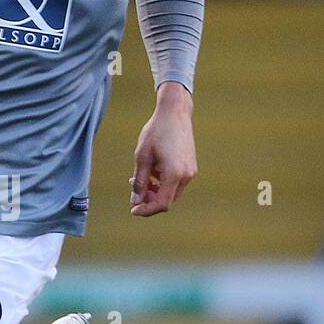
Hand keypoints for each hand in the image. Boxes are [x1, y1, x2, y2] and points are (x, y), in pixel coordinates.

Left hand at [130, 82, 197, 216]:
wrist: (175, 112)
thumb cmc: (156, 131)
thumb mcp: (142, 156)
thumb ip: (139, 181)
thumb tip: (135, 201)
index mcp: (174, 174)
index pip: (162, 204)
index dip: (147, 210)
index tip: (133, 210)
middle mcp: (186, 175)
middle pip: (167, 200)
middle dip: (150, 199)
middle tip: (134, 189)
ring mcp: (191, 171)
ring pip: (171, 192)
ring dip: (155, 190)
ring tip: (140, 177)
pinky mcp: (191, 166)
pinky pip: (176, 182)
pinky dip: (163, 182)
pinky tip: (153, 171)